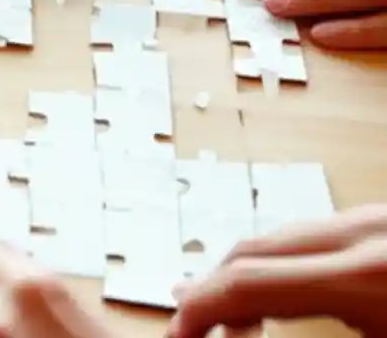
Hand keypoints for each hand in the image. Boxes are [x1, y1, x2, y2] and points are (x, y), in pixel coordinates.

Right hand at [169, 204, 386, 337]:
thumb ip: (308, 335)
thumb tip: (236, 330)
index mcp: (366, 276)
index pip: (249, 282)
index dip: (201, 309)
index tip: (180, 331)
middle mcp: (366, 235)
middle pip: (254, 250)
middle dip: (212, 289)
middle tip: (190, 324)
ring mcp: (374, 220)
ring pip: (280, 237)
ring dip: (245, 273)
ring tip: (228, 313)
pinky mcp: (382, 220)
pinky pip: (313, 234)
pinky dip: (282, 263)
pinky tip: (277, 290)